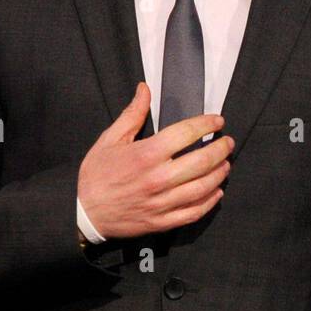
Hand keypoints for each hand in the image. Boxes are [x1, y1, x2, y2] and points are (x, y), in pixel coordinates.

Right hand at [77, 82, 232, 238]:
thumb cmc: (96, 175)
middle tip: (227, 142)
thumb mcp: (110, 140)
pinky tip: (216, 192)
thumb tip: (144, 89)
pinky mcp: (162, 221)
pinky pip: (194, 212)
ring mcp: (162, 202)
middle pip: (202, 161)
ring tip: (225, 164)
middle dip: (221, 149)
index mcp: (146, 154)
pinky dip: (209, 202)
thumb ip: (132, 114)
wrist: (83, 213)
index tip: (217, 120)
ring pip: (203, 187)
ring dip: (220, 174)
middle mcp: (158, 178)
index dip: (206, 124)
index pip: (186, 134)